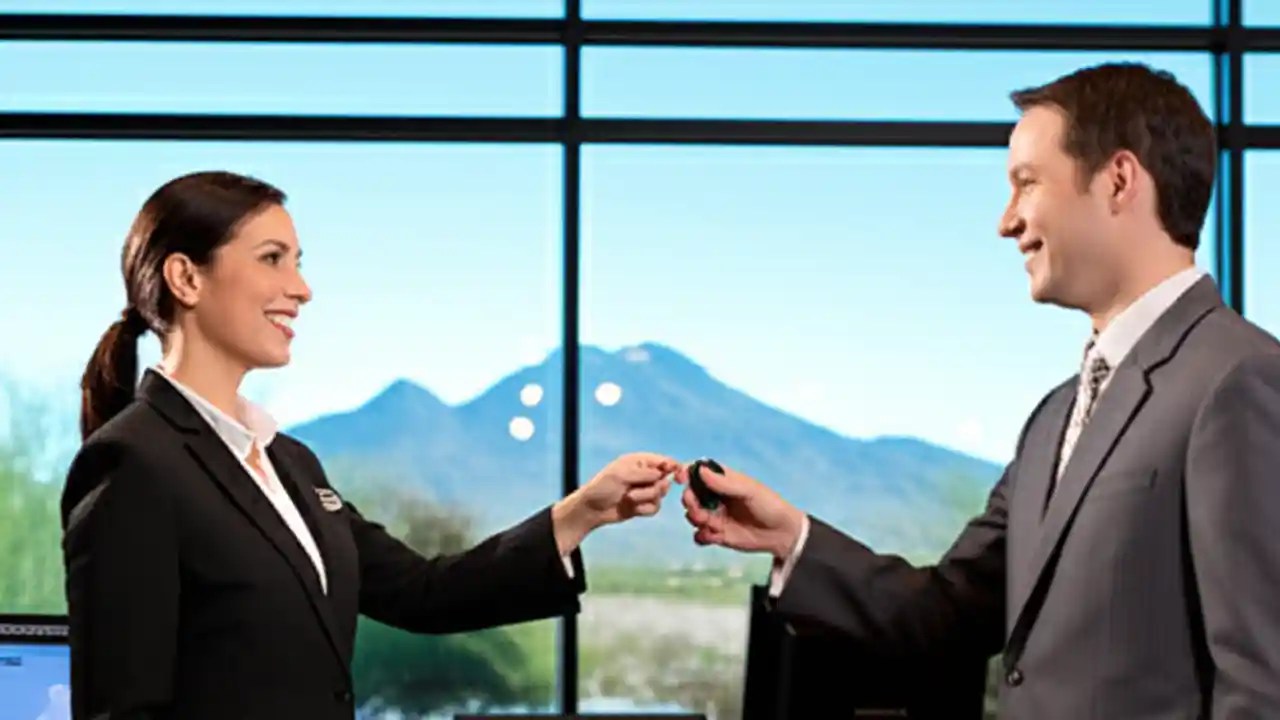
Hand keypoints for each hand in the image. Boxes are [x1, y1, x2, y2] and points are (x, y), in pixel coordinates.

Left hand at [552, 452, 678, 553]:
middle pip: (666, 480)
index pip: (665, 462)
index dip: (675, 468)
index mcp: (641, 461)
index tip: (677, 477)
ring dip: (645, 499)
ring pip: (660, 496)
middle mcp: (645, 475)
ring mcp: (645, 490)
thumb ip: (646, 472)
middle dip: (654, 488)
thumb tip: (665, 472)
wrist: (592, 509)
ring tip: (629, 498)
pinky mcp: (643, 505)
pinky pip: (655, 508)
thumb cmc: (602, 487)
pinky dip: (644, 509)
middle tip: (636, 491)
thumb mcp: (622, 474)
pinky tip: (632, 509)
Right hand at [676, 461, 805, 560]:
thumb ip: (724, 483)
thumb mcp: (748, 491)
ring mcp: (715, 516)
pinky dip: (701, 536)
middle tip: (695, 507)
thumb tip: (700, 470)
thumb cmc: (769, 505)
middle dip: (689, 500)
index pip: (699, 472)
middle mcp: (715, 497)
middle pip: (691, 494)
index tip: (681, 479)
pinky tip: (713, 537)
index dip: (686, 473)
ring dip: (695, 519)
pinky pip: (699, 535)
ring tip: (710, 524)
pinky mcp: (717, 534)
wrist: (782, 534)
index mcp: (723, 480)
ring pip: (692, 515)